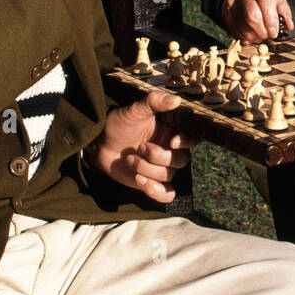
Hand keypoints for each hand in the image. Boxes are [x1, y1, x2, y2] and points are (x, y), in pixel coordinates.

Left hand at [88, 89, 196, 203]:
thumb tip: (176, 99)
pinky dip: (156, 191)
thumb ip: (154, 102)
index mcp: (172, 131)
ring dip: (148, 169)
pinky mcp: (153, 182)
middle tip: (140, 147)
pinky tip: (140, 181)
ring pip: (169, 175)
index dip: (187, 142)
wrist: (100, 143)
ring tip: (129, 159)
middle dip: (159, 156)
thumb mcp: (135, 109)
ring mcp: (162, 167)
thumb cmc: (119, 123)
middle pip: (181, 160)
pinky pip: (166, 194)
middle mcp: (171, 150)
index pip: (193, 138)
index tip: (172, 141)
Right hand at [221, 0, 291, 42]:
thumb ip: (284, 10)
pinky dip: (244, 36)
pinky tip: (251, 35)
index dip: (270, 19)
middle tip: (268, 36)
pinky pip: (234, 29)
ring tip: (261, 36)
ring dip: (254, 36)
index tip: (274, 32)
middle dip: (262, 31)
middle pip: (252, 15)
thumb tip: (288, 25)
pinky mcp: (225, 10)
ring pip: (243, 25)